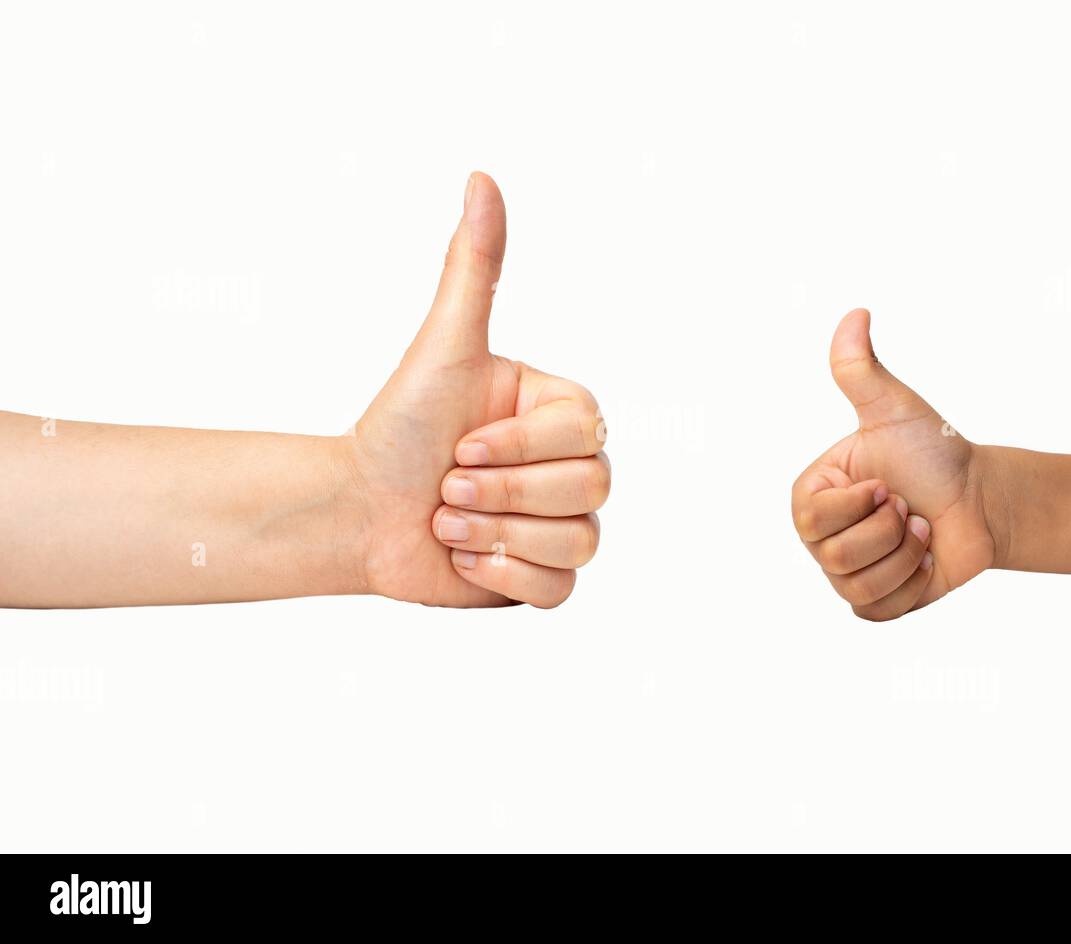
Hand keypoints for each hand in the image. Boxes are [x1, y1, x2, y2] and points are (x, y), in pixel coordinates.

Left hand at [343, 173, 608, 607]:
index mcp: (561, 414)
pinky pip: (560, 590)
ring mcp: (559, 525)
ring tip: (447, 521)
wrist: (355, 510)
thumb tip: (482, 178)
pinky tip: (463, 557)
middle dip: (499, 493)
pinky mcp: (541, 578)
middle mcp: (570, 467)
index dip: (518, 450)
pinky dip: (504, 577)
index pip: (585, 436)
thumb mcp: (444, 346)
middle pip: (588, 492)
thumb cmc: (397, 426)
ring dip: (496, 534)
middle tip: (446, 484)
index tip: (461, 441)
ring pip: (579, 543)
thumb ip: (475, 269)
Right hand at [791, 308, 995, 619]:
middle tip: (907, 506)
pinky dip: (911, 585)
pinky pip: (877, 610)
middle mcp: (821, 537)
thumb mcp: (894, 409)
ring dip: (906, 555)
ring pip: (859, 586)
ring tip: (919, 530)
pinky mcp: (875, 602)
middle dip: (889, 530)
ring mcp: (846, 573)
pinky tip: (923, 558)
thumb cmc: (935, 451)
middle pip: (836, 557)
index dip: (858, 505)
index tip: (885, 483)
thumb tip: (855, 314)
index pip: (814, 520)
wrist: (980, 499)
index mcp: (812, 495)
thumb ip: (861, 368)